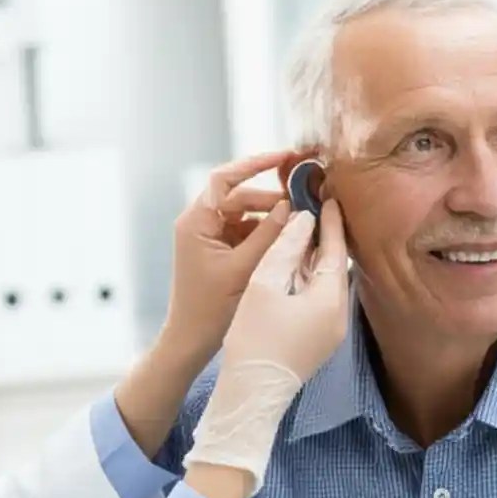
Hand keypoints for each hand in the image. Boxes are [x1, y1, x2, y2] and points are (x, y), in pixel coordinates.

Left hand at [159, 151, 304, 365]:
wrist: (191, 341)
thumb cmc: (210, 309)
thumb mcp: (244, 268)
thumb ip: (269, 234)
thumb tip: (292, 206)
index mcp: (196, 221)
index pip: (225, 178)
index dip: (255, 163)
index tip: (285, 157)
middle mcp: (198, 223)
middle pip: (239, 196)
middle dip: (271, 198)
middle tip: (305, 201)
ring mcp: (207, 237)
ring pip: (245, 214)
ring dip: (271, 218)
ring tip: (300, 224)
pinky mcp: (217, 250)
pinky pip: (244, 232)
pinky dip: (264, 233)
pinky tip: (287, 240)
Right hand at [220, 198, 349, 380]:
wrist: (251, 392)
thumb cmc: (254, 338)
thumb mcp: (264, 284)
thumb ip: (286, 248)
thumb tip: (303, 221)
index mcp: (331, 300)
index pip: (336, 251)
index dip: (332, 223)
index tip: (329, 197)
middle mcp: (340, 315)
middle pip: (336, 267)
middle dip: (326, 239)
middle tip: (314, 210)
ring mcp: (332, 331)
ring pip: (328, 284)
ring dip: (316, 260)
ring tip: (301, 233)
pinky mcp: (320, 340)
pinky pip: (321, 300)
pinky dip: (310, 280)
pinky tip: (294, 268)